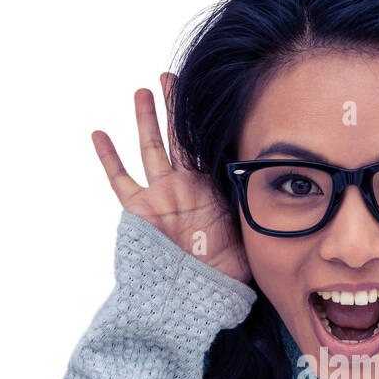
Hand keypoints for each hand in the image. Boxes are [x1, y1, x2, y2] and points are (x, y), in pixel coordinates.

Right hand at [91, 72, 251, 283]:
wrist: (192, 302)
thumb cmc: (223, 278)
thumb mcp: (249, 236)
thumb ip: (255, 210)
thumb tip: (279, 186)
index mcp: (213, 190)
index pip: (210, 146)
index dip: (209, 120)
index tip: (214, 90)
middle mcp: (186, 189)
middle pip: (180, 138)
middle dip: (177, 107)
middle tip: (173, 76)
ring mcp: (160, 197)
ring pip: (151, 148)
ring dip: (147, 119)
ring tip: (144, 90)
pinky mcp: (138, 210)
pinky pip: (120, 179)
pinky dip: (108, 157)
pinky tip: (99, 132)